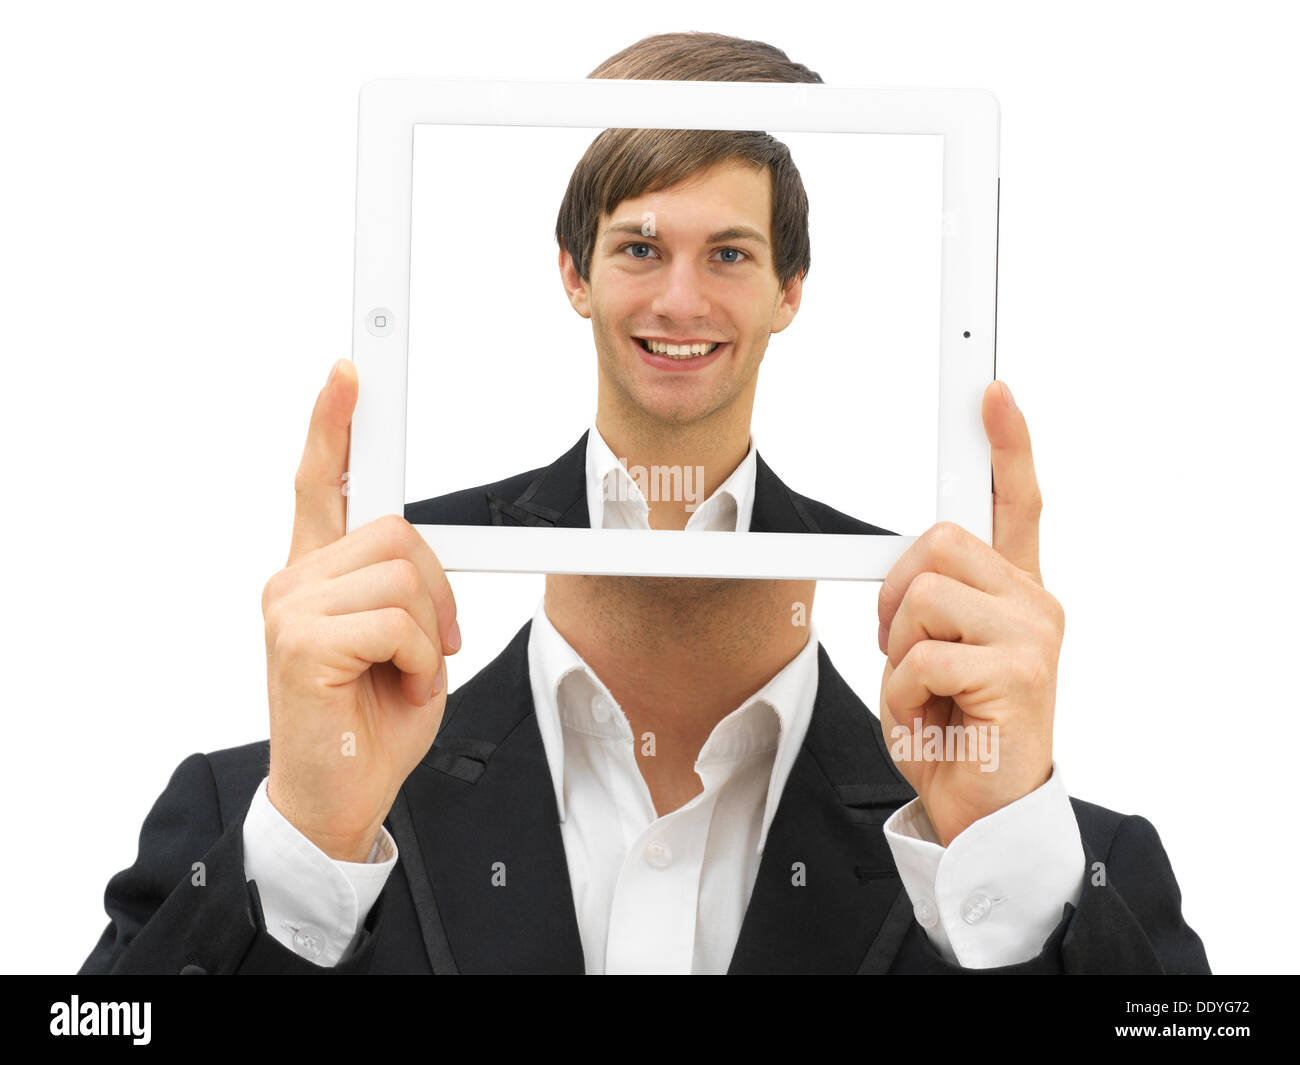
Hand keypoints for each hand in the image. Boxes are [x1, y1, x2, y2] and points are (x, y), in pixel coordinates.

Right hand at [261, 359, 459, 860]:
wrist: (340, 797)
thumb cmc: (371, 720)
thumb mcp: (405, 641)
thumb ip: (402, 588)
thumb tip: (415, 555)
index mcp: (316, 576)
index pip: (321, 485)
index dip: (333, 426)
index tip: (348, 374)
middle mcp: (292, 581)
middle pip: (396, 532)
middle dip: (437, 590)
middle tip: (433, 645)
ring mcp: (288, 608)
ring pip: (403, 574)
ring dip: (429, 633)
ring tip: (404, 674)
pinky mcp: (298, 641)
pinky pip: (397, 619)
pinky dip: (420, 658)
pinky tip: (396, 687)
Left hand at [876, 381, 1063, 845]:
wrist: (980, 807)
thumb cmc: (954, 728)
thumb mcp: (932, 653)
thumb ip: (933, 602)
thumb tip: (913, 565)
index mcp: (1013, 593)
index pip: (1014, 503)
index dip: (1005, 446)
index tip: (992, 393)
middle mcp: (1034, 602)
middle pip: (938, 541)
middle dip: (895, 594)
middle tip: (902, 648)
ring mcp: (1033, 633)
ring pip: (923, 592)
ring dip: (898, 649)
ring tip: (926, 692)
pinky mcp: (1021, 669)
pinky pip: (922, 652)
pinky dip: (904, 691)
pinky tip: (934, 716)